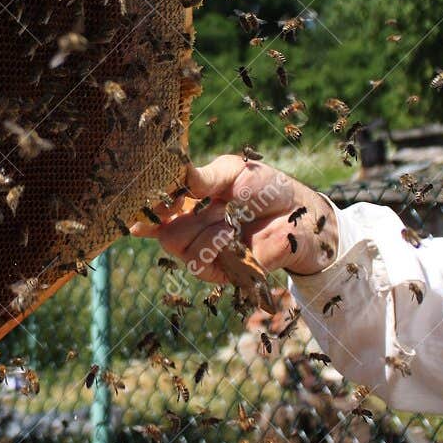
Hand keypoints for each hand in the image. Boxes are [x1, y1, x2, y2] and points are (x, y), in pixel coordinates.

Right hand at [133, 155, 337, 279]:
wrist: (299, 216)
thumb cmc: (267, 189)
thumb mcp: (235, 171)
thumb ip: (207, 177)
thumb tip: (179, 176)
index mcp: (189, 202)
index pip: (155, 208)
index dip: (145, 205)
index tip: (142, 196)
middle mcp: (191, 228)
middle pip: (159, 228)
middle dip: (174, 212)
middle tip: (201, 201)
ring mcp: (203, 251)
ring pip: (174, 244)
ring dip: (199, 227)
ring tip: (225, 217)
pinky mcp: (218, 271)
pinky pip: (196, 264)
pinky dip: (210, 244)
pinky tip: (228, 232)